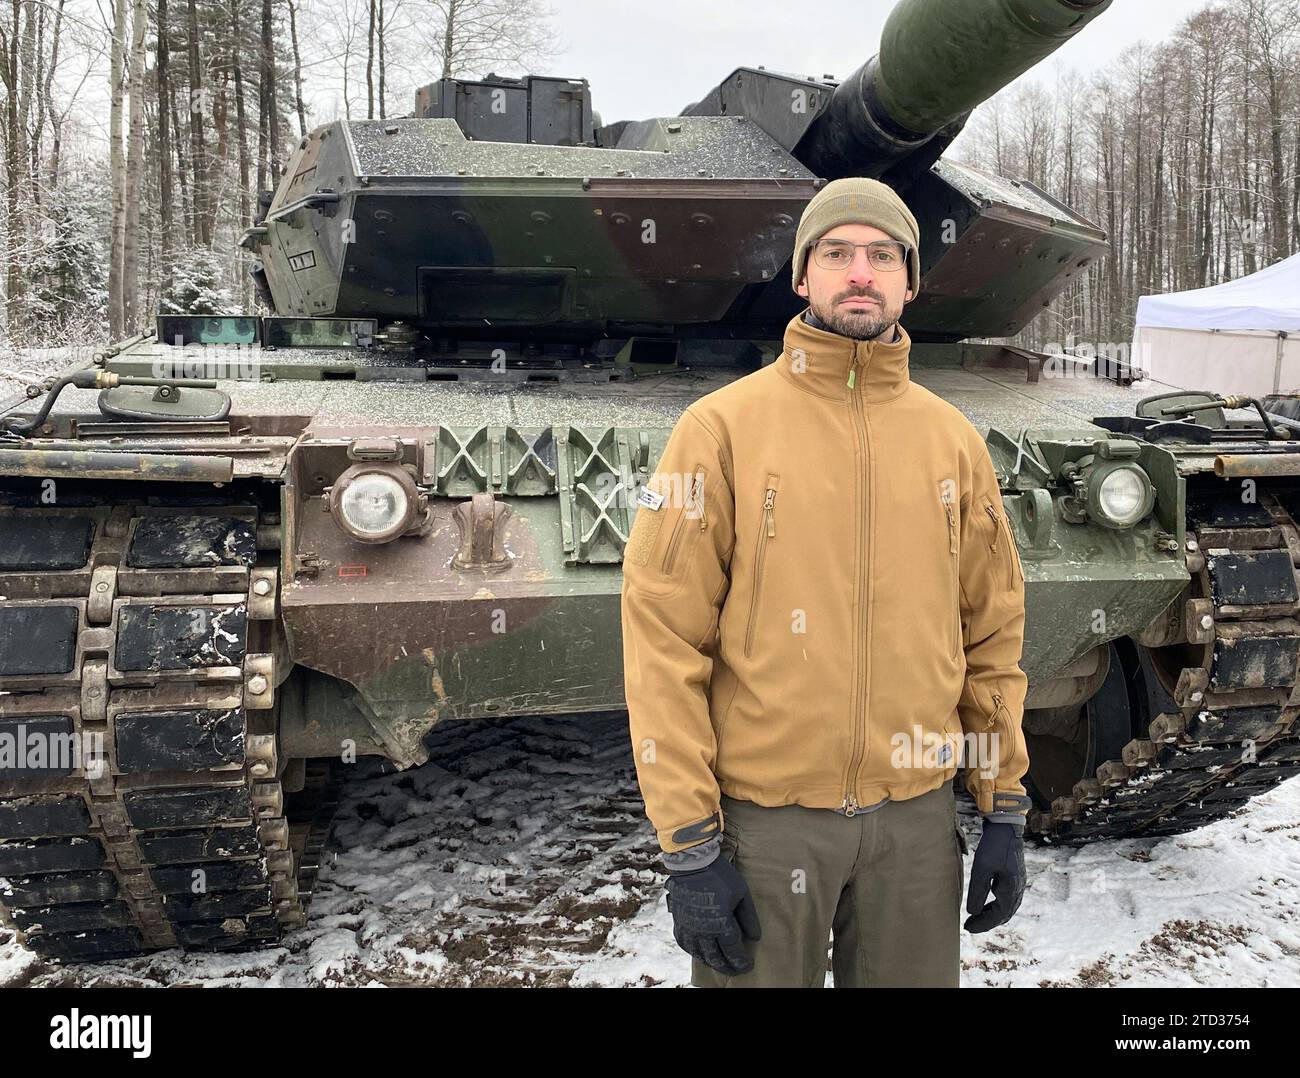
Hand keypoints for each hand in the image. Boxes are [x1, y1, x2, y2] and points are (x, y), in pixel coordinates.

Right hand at [665, 854, 760, 973]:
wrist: (692, 863)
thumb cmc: (720, 876)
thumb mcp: (742, 893)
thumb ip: (749, 917)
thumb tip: (755, 937)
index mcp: (721, 925)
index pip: (733, 951)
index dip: (742, 961)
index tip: (749, 965)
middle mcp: (703, 932)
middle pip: (716, 958)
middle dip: (727, 967)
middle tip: (736, 971)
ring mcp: (689, 928)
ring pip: (699, 954)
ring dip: (710, 962)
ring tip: (719, 964)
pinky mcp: (679, 921)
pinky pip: (684, 943)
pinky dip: (693, 951)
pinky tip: (698, 951)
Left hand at [964, 820, 1024, 932]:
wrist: (1006, 826)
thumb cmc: (994, 845)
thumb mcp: (982, 868)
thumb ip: (978, 891)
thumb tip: (973, 912)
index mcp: (1011, 889)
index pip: (998, 915)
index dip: (983, 923)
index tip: (968, 927)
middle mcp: (1018, 888)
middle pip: (1004, 914)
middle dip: (987, 921)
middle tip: (970, 926)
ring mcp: (1018, 882)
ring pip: (1007, 907)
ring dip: (992, 914)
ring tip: (976, 917)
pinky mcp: (1014, 875)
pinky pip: (1007, 897)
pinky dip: (996, 904)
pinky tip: (986, 902)